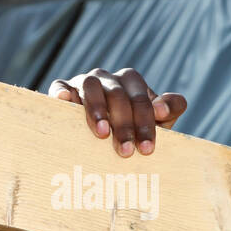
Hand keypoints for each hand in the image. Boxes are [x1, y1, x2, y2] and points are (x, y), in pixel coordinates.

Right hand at [47, 67, 187, 157]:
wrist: (102, 133)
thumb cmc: (134, 127)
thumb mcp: (157, 121)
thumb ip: (170, 111)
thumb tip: (162, 109)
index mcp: (132, 83)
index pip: (142, 98)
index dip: (146, 123)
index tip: (147, 148)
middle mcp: (109, 79)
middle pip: (118, 95)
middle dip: (124, 125)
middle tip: (126, 152)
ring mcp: (85, 82)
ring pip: (91, 87)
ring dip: (97, 109)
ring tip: (102, 133)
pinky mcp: (63, 88)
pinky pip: (60, 86)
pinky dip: (62, 92)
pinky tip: (64, 101)